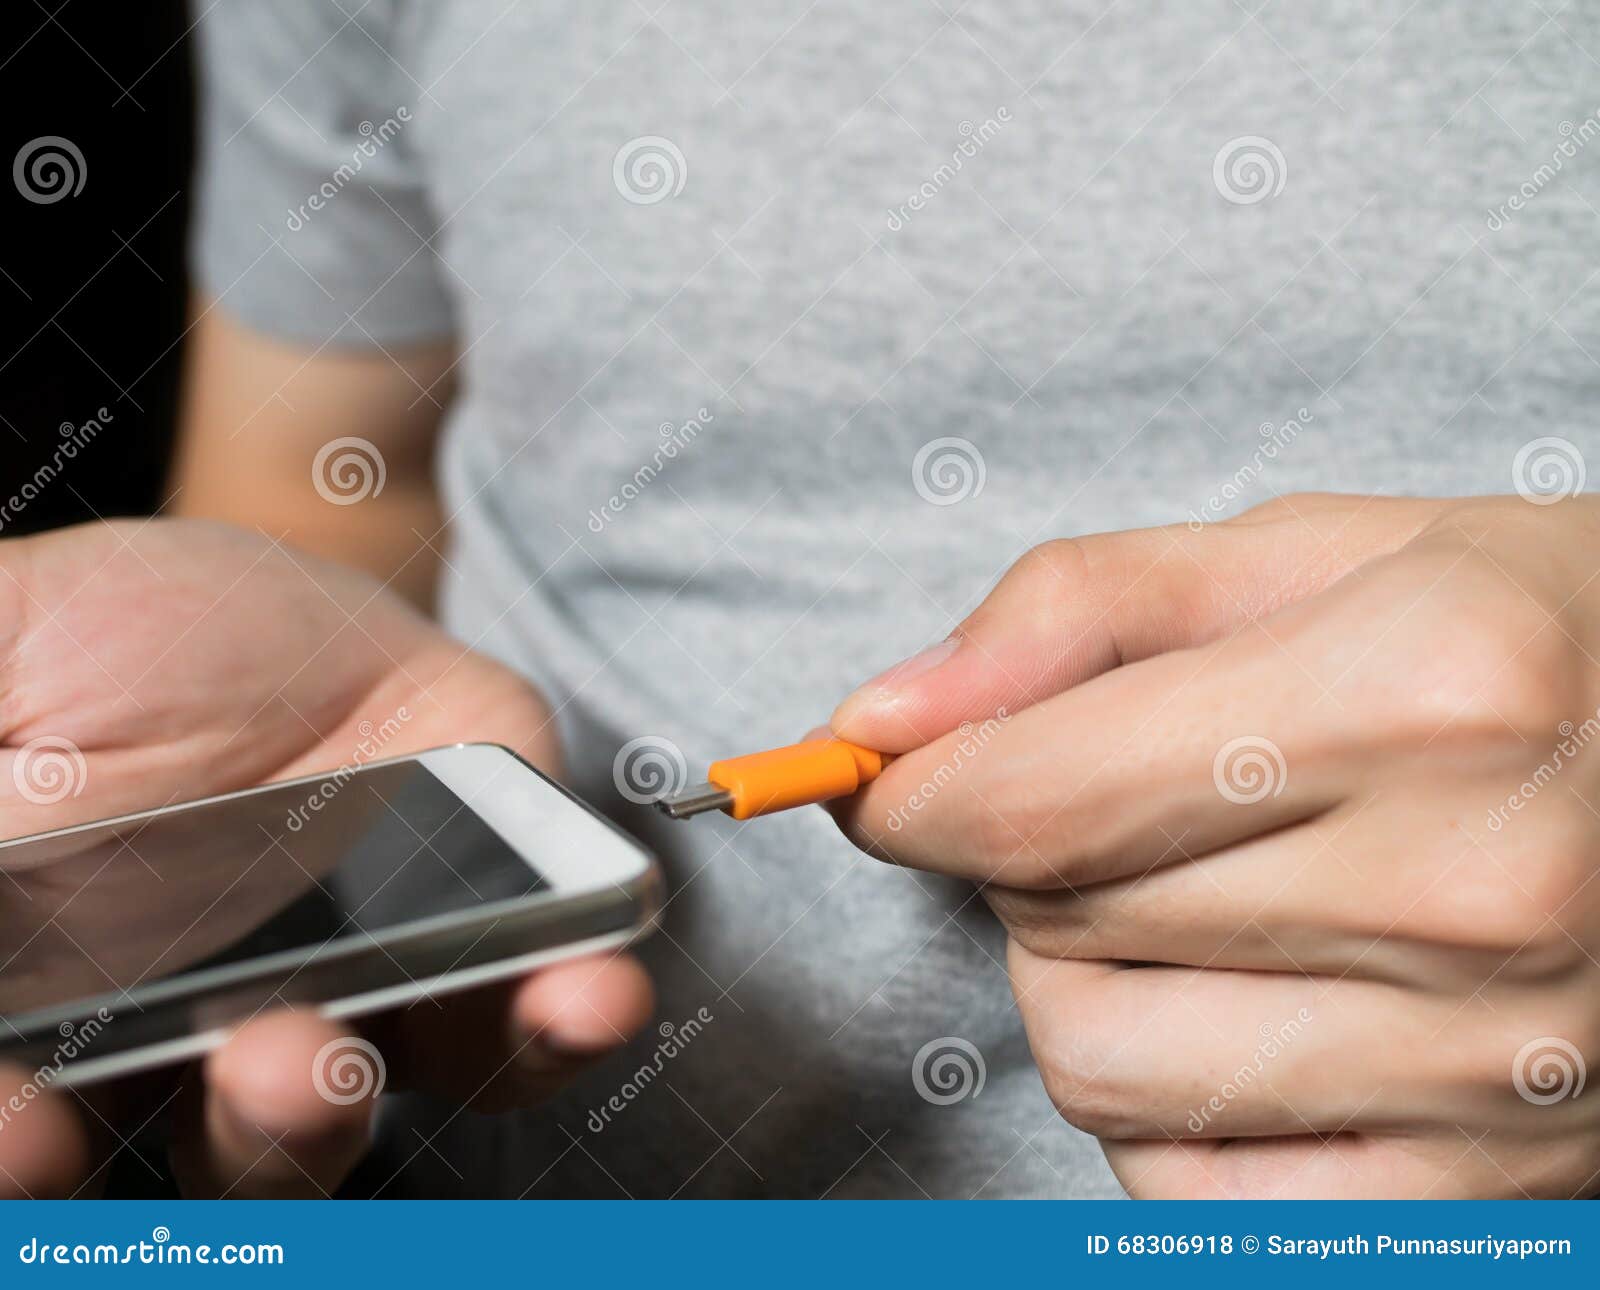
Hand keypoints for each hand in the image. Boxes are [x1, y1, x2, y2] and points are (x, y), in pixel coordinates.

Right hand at [0, 519, 651, 1197]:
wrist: (290, 608)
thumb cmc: (119, 640)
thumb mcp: (7, 647)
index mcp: (56, 998)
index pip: (34, 1116)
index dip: (20, 1146)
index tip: (25, 1133)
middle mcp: (188, 1043)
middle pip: (194, 1155)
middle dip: (227, 1132)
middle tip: (246, 1066)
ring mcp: (342, 1011)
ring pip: (336, 1126)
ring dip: (336, 1113)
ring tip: (335, 1055)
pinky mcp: (479, 956)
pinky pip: (514, 1028)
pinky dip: (549, 1027)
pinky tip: (581, 995)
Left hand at [831, 492, 1599, 1197]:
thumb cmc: (1526, 638)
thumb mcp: (1319, 552)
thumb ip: (1081, 609)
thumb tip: (881, 715)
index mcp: (1426, 692)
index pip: (1040, 797)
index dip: (917, 791)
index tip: (892, 777)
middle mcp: (1474, 891)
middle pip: (1056, 923)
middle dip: (1019, 853)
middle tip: (1102, 797)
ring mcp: (1495, 1065)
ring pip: (1098, 1064)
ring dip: (1075, 973)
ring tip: (1175, 899)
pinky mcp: (1489, 1188)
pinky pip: (1189, 1184)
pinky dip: (1160, 1097)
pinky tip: (1235, 1007)